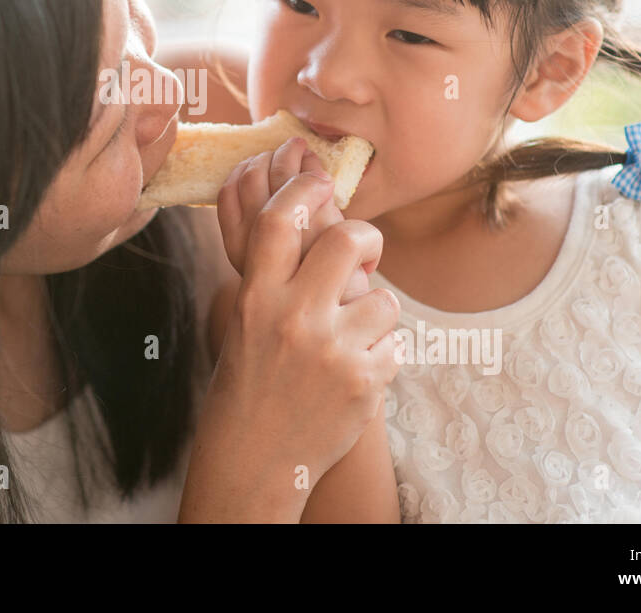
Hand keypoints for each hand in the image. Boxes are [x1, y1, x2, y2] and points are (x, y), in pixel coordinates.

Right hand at [193, 158, 401, 512]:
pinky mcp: (365, 381)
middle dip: (366, 238)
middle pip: (347, 239)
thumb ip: (274, 269)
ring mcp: (331, 350)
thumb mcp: (245, 318)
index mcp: (255, 296)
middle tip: (364, 251)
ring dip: (374, 313)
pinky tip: (353, 373)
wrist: (254, 458)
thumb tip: (309, 208)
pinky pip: (395, 344)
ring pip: (382, 298)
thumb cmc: (249, 380)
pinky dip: (380, 355)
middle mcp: (292, 317)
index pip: (281, 220)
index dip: (303, 189)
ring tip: (350, 337)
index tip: (319, 181)